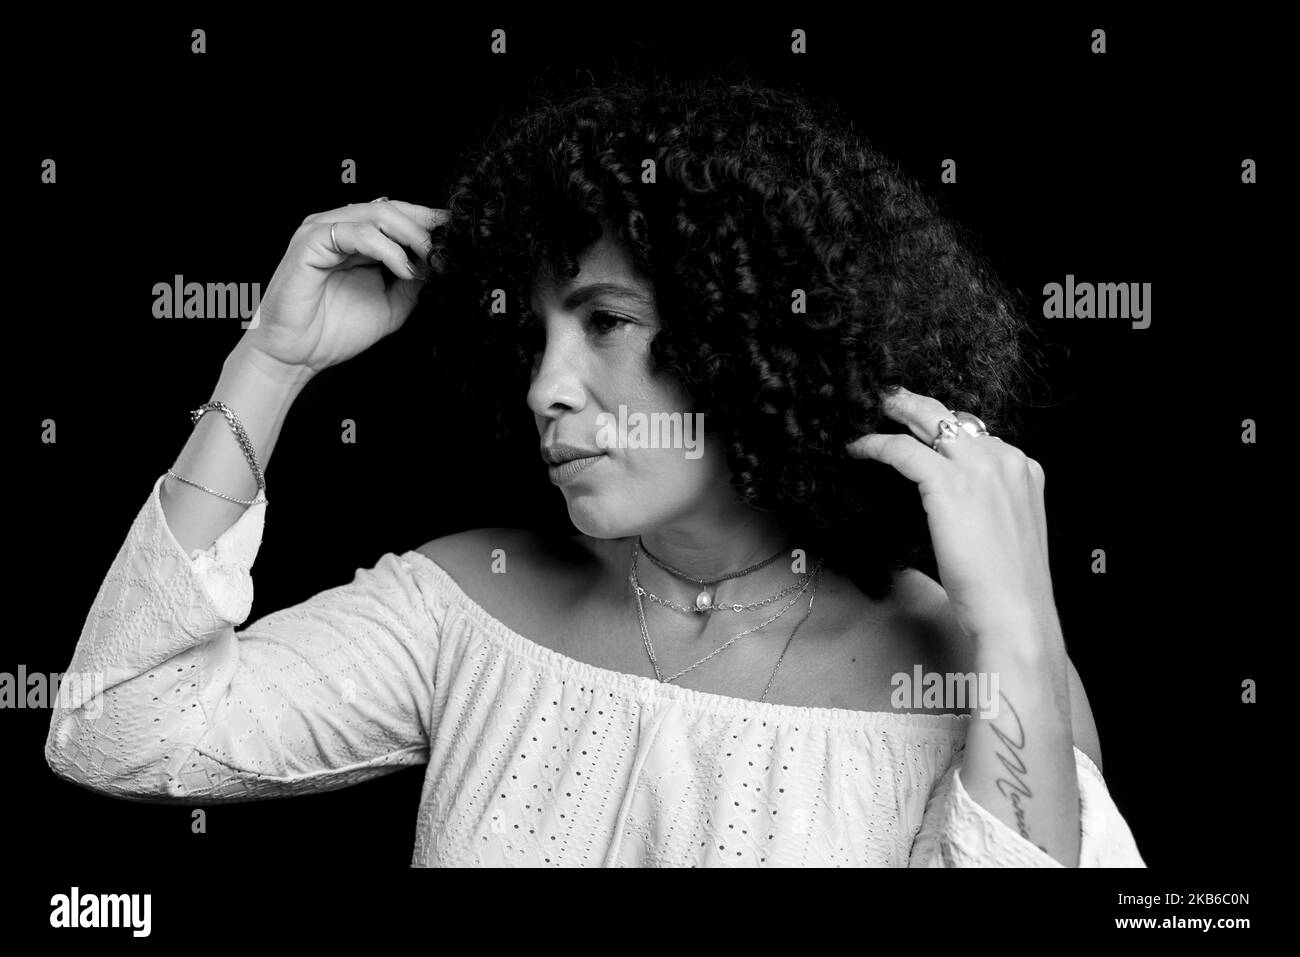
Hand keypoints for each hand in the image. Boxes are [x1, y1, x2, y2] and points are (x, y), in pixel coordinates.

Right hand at [242, 199, 448, 375]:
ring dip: (410, 235)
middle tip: (449, 247)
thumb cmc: (335, 331)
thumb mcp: (392, 304)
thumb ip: (415, 283)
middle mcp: (340, 228)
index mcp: (357, 239)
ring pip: (376, 213)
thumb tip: (442, 263)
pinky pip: (354, 233)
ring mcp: (323, 231)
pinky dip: (385, 248)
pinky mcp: (310, 242)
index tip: (459, 236)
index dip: (429, 223)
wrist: (297, 355)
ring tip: (431, 258)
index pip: (398, 216)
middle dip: (425, 227)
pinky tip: (403, 268)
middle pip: (392, 209)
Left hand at [845, 386, 1053, 642]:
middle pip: (953, 417)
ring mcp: (979, 467)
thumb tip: (949, 502)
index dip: (945, 430)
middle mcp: (1005, 459)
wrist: (1016, 612)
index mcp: (1023, 470)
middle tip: (889, 397)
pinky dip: (877, 445)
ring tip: (874, 409)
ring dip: (897, 411)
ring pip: (929, 421)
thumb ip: (983, 506)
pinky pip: (904, 450)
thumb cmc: (1007, 586)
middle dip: (918, 403)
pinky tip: (859, 448)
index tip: (922, 427)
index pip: (977, 435)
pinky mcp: (949, 483)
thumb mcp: (1003, 532)